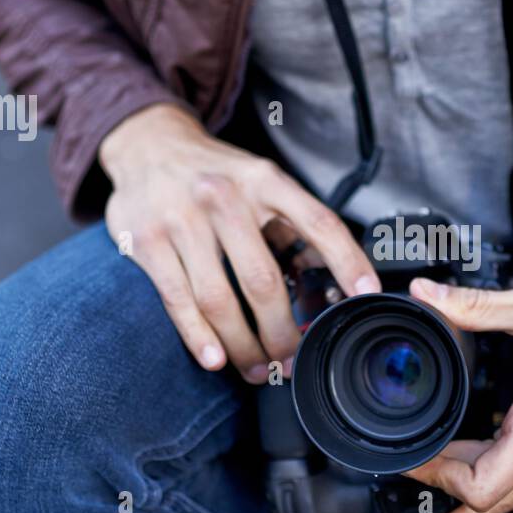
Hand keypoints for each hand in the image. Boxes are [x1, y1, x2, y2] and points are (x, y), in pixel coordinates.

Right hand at [99, 103, 379, 382]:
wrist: (148, 143)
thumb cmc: (216, 173)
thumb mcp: (261, 180)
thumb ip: (294, 224)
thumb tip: (333, 281)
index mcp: (264, 181)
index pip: (318, 222)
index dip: (346, 261)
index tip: (366, 294)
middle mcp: (224, 197)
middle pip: (262, 280)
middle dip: (281, 331)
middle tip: (291, 358)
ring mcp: (182, 219)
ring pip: (218, 299)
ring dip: (242, 345)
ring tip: (258, 369)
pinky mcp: (146, 241)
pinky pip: (177, 300)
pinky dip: (198, 336)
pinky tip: (216, 358)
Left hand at [404, 278, 512, 512]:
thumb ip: (475, 305)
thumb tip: (426, 294)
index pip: (480, 488)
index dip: (435, 479)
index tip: (406, 457)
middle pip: (484, 498)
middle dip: (438, 485)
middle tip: (398, 465)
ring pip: (505, 494)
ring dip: (462, 493)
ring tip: (428, 500)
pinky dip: (489, 481)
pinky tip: (469, 477)